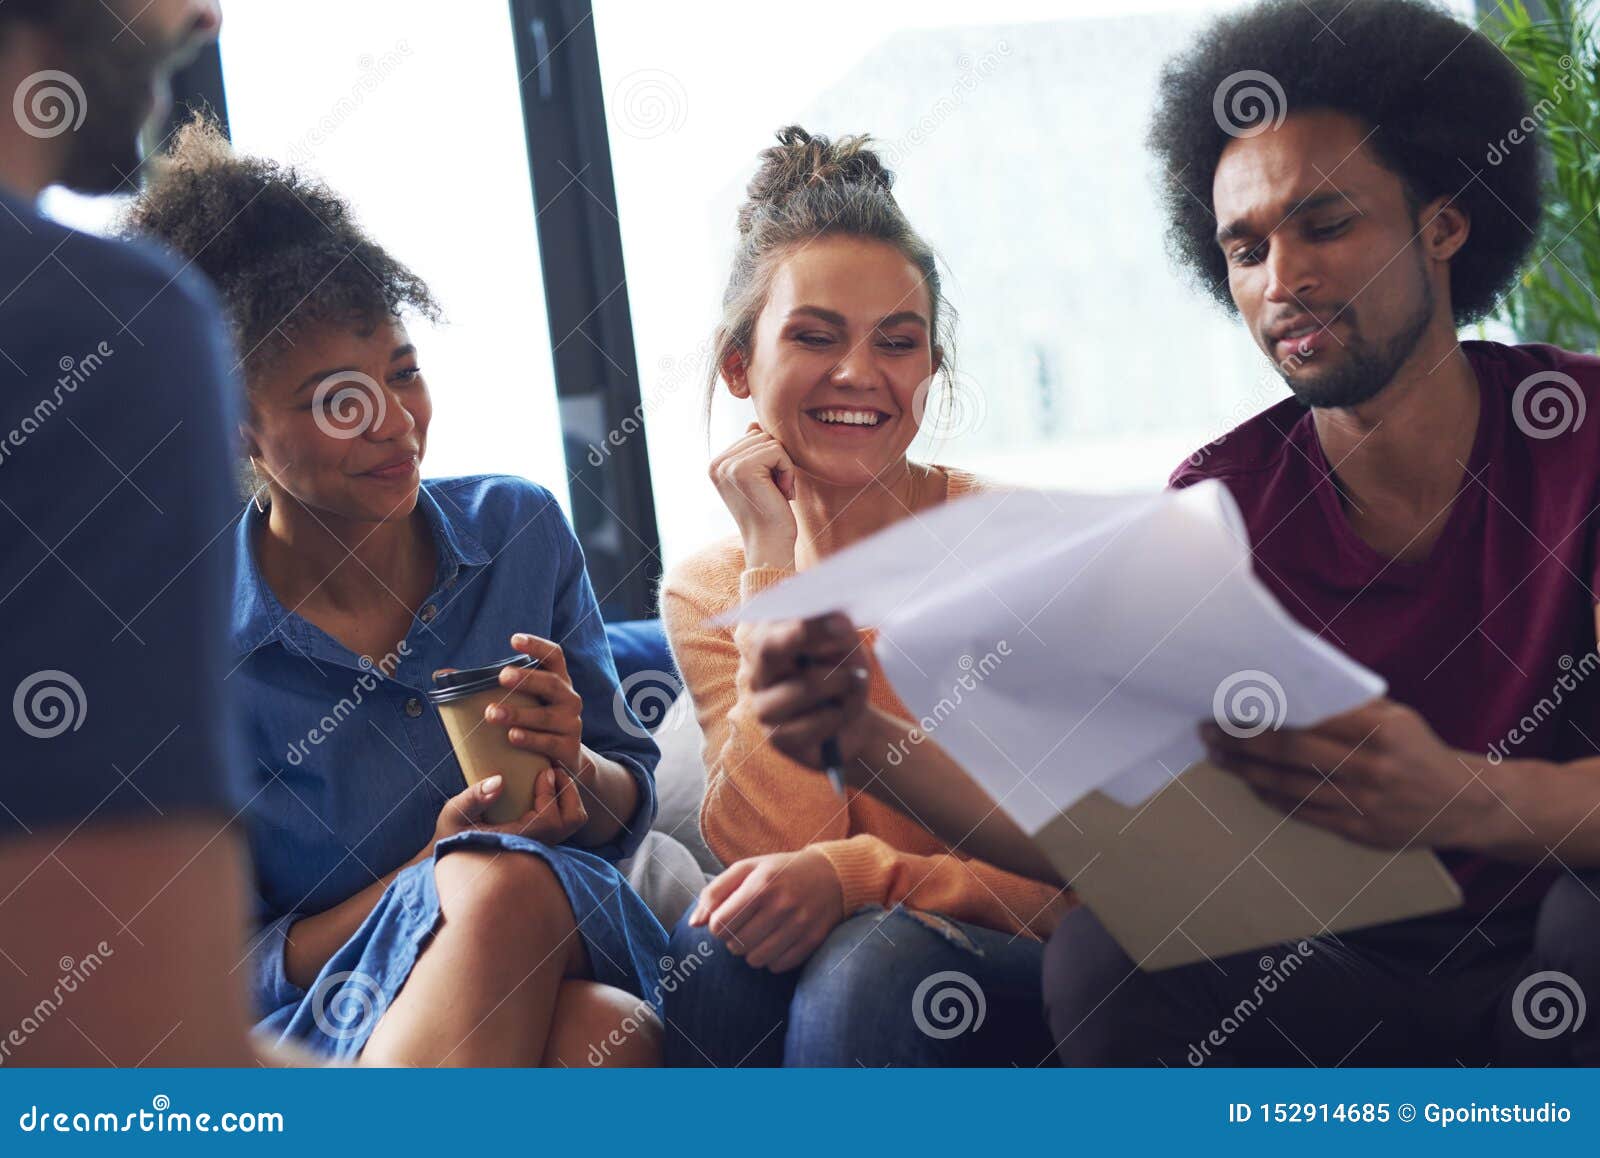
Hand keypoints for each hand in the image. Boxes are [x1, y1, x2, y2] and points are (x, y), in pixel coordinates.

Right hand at [429, 765, 588, 850]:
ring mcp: (543, 847)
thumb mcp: (454, 816)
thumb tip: (499, 781)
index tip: (543, 771)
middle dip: (568, 790)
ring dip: (568, 796)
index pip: (549, 820)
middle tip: (553, 770)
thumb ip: (473, 798)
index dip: (550, 792)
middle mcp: (537, 848)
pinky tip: (546, 786)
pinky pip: (567, 821)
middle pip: (573, 820)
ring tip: (552, 777)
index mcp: (518, 842)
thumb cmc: (452, 839)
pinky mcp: (543, 843)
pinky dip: (564, 802)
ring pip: (574, 822)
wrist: (455, 866)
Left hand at [488, 633, 588, 785]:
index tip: (514, 639)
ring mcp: (571, 724)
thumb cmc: (535, 723)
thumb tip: (443, 674)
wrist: (564, 761)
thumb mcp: (522, 701)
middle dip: (527, 679)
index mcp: (558, 680)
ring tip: (492, 713)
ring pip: (545, 716)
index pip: (553, 656)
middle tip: (502, 676)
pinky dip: (530, 739)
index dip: (537, 646)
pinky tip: (512, 736)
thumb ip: (489, 687)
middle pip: (551, 683)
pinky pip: (548, 742)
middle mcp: (569, 699)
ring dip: (518, 713)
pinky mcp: (568, 748)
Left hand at [689, 848, 844, 971]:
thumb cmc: (779, 871)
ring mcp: (800, 924)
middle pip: (736, 945)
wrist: (832, 875)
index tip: (726, 918)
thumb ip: (715, 892)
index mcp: (762, 883)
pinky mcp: (812, 940)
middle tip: (744, 926)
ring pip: (755, 960)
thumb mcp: (747, 869)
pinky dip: (771, 959)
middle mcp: (782, 904)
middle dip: (733, 939)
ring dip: (750, 951)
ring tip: (758, 935)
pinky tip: (776, 941)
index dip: (717, 925)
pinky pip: (777, 966)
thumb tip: (694, 924)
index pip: (720, 924)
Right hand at [711, 423, 797, 569]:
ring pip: (771, 442)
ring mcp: (727, 466)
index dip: (770, 460)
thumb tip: (753, 424)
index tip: (767, 487)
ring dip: (784, 467)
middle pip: (762, 436)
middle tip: (774, 490)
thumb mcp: (759, 478)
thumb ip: (753, 451)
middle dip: (777, 461)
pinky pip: (778, 451)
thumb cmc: (770, 512)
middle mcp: (717, 463)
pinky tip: (781, 492)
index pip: (754, 437)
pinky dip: (787, 471)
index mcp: (717, 464)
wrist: (769, 543)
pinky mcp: (742, 469)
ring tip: (777, 492)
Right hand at [746, 613, 871, 771]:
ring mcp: (762, 706)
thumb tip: (837, 620)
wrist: (851, 722)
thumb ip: (838, 632)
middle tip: (843, 630)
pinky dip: (838, 714)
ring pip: (800, 687)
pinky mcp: (777, 738)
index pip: (770, 620)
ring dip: (837, 681)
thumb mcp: (847, 649)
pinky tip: (844, 712)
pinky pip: (811, 723)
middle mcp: (757, 671)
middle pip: (767, 649)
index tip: (829, 611)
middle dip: (804, 635)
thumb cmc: (844, 675)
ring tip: (856, 680)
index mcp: (767, 640)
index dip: (799, 615)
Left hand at [1201, 698, 1493, 848]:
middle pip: (1291, 750)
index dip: (1266, 712)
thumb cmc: (1416, 750)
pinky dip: (1269, 796)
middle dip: (1242, 740)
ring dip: (1246, 770)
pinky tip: (1249, 781)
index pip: (1309, 716)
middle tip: (1210, 730)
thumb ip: (1348, 705)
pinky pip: (1301, 812)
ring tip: (1218, 756)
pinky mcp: (1358, 831)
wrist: (1463, 805)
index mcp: (1380, 729)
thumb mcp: (1395, 717)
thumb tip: (1288, 684)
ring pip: (1289, 785)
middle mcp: (1371, 766)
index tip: (1231, 703)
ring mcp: (1364, 802)